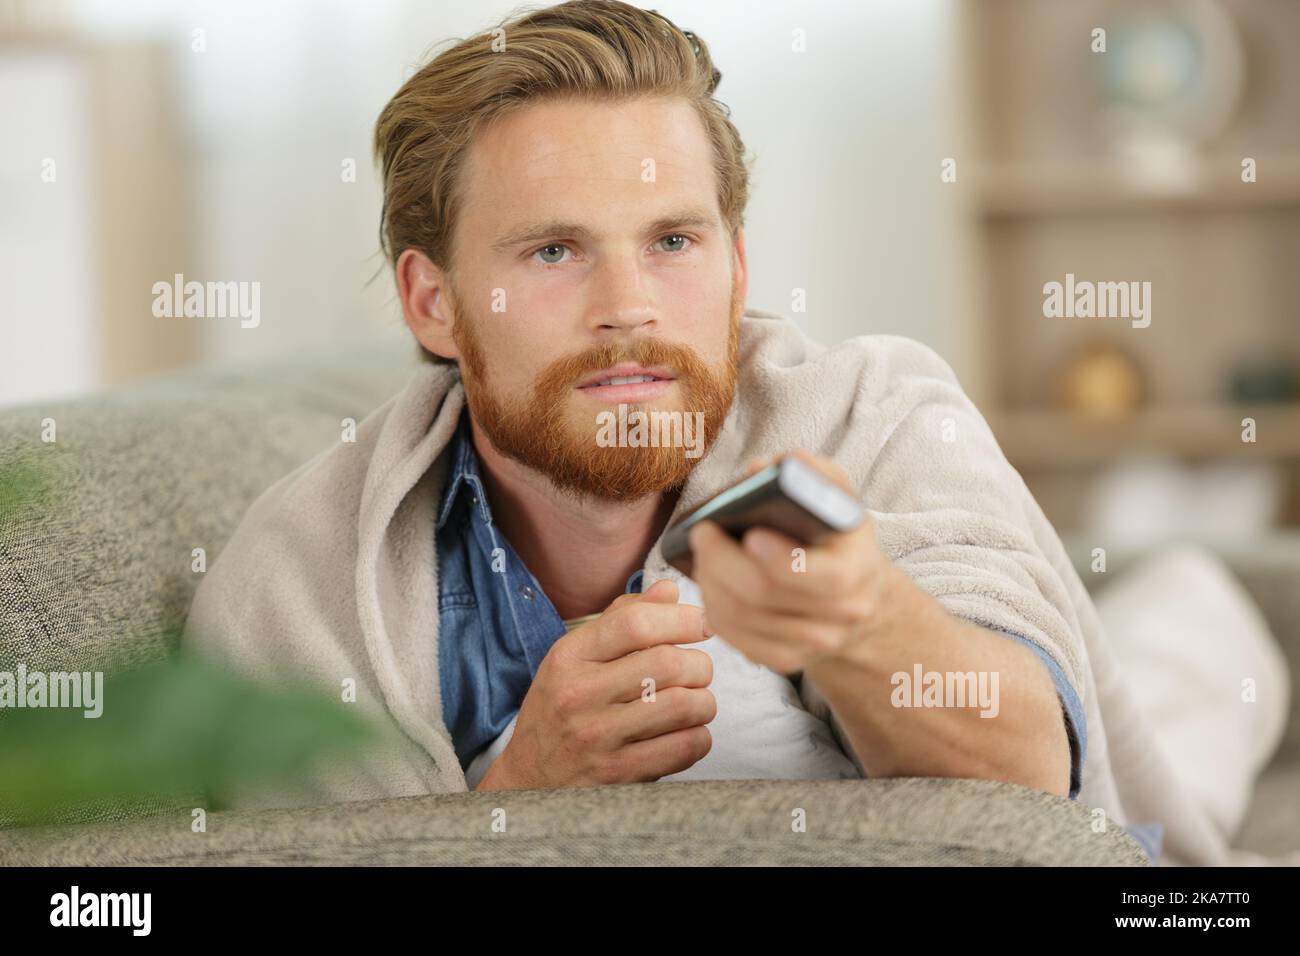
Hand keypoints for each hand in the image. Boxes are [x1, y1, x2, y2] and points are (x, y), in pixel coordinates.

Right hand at [478, 579, 715, 789]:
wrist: (528, 779)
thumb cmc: (559, 709)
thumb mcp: (574, 657)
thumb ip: (622, 619)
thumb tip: (671, 591)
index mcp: (569, 657)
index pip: (635, 623)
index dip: (681, 618)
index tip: (701, 624)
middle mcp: (579, 695)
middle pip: (669, 663)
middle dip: (699, 664)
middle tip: (697, 670)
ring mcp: (598, 737)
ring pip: (685, 705)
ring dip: (704, 701)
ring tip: (695, 702)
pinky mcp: (618, 774)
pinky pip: (684, 747)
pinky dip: (699, 736)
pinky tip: (686, 732)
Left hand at [686, 449, 892, 675]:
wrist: (857, 592)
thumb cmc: (836, 535)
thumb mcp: (838, 496)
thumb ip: (809, 472)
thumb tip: (760, 471)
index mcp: (859, 571)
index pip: (819, 576)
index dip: (779, 559)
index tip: (749, 534)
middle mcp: (842, 615)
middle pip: (764, 595)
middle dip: (722, 561)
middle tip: (703, 532)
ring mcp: (814, 643)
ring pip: (742, 618)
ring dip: (711, 583)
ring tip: (702, 553)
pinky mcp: (787, 660)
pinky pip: (737, 639)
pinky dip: (715, 609)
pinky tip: (711, 584)